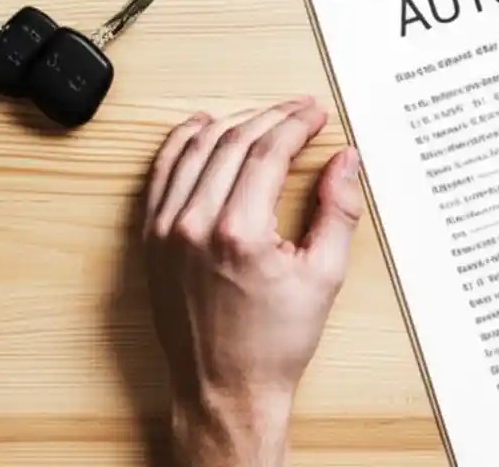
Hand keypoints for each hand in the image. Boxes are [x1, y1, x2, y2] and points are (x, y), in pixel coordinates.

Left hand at [143, 97, 363, 466]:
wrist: (226, 388)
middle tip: (300, 110)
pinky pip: (162, 175)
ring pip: (195, 150)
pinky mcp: (151, 240)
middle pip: (233, 143)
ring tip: (262, 115)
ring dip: (232, 123)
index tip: (315, 114)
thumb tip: (346, 162)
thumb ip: (338, 211)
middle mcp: (195, 226)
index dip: (296, 124)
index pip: (268, 152)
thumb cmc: (273, 343)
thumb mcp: (324, 276)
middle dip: (271, 117)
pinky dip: (181, 143)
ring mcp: (166, 231)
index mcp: (240, 233)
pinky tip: (200, 127)